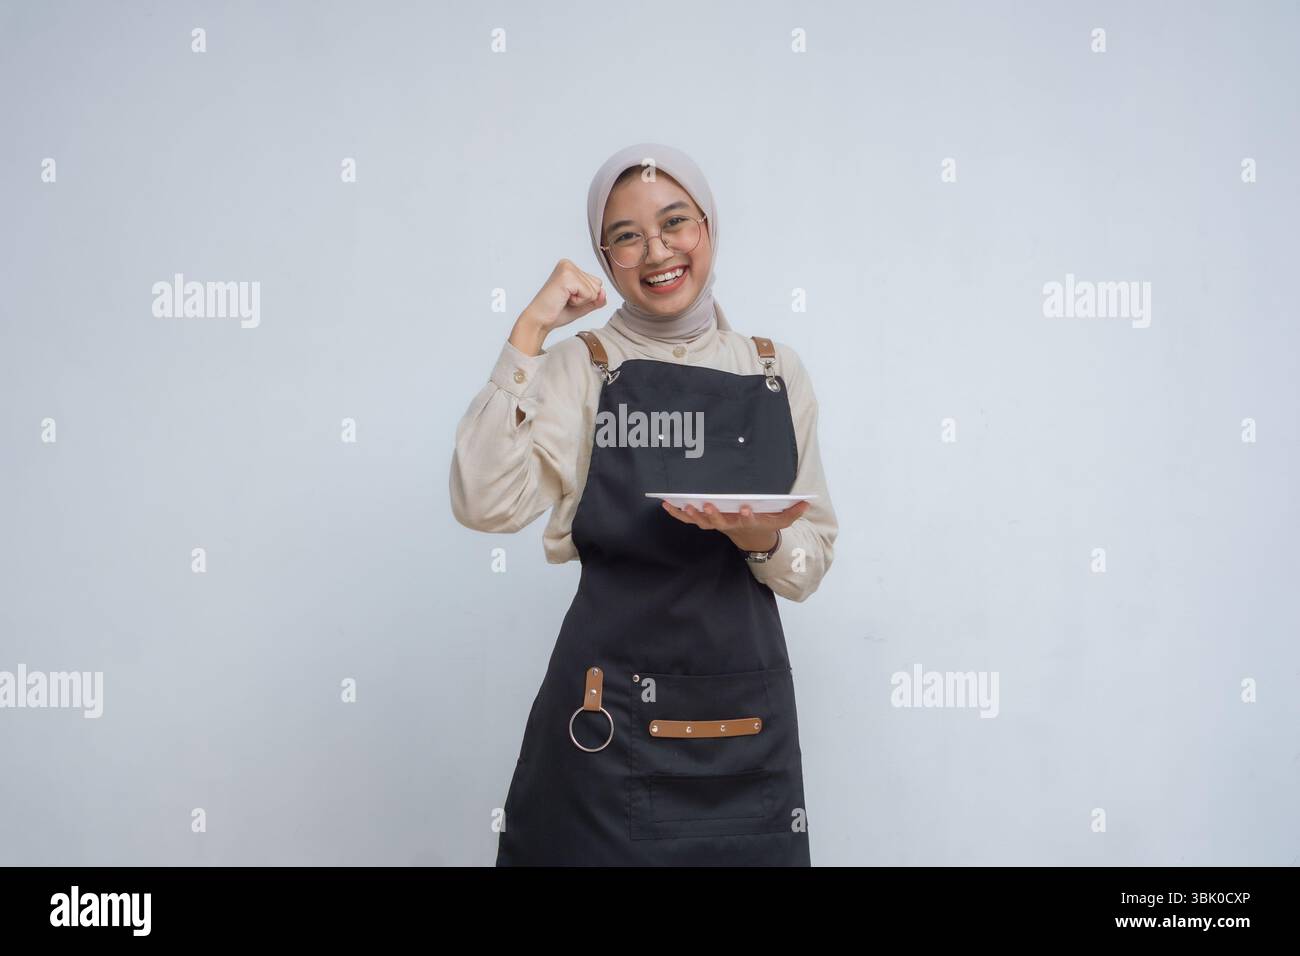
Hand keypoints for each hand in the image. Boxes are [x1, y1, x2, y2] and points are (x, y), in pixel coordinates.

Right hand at [510, 259, 606, 355]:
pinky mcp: (567, 277)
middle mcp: (568, 264)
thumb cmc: (556, 312)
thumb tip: (604, 293)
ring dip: (581, 301)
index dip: (586, 297)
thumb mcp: (582, 305)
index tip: (568, 298)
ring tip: (564, 300)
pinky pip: (589, 293)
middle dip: (585, 298)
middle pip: (598, 285)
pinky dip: (579, 302)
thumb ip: (597, 299)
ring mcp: (567, 268)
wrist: (539, 321)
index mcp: (570, 268)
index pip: (597, 282)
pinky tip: (563, 299)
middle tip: (565, 300)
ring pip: (595, 290)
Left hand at [660, 500, 809, 552]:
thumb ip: (793, 511)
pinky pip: (688, 519)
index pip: (748, 518)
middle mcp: (729, 524)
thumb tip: (808, 502)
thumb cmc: (763, 523)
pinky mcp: (704, 521)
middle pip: (719, 521)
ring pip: (702, 521)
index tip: (746, 507)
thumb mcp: (780, 519)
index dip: (746, 514)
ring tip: (683, 504)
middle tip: (707, 506)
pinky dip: (676, 513)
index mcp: (747, 521)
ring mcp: (715, 523)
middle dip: (713, 514)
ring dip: (692, 514)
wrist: (748, 536)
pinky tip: (665, 504)